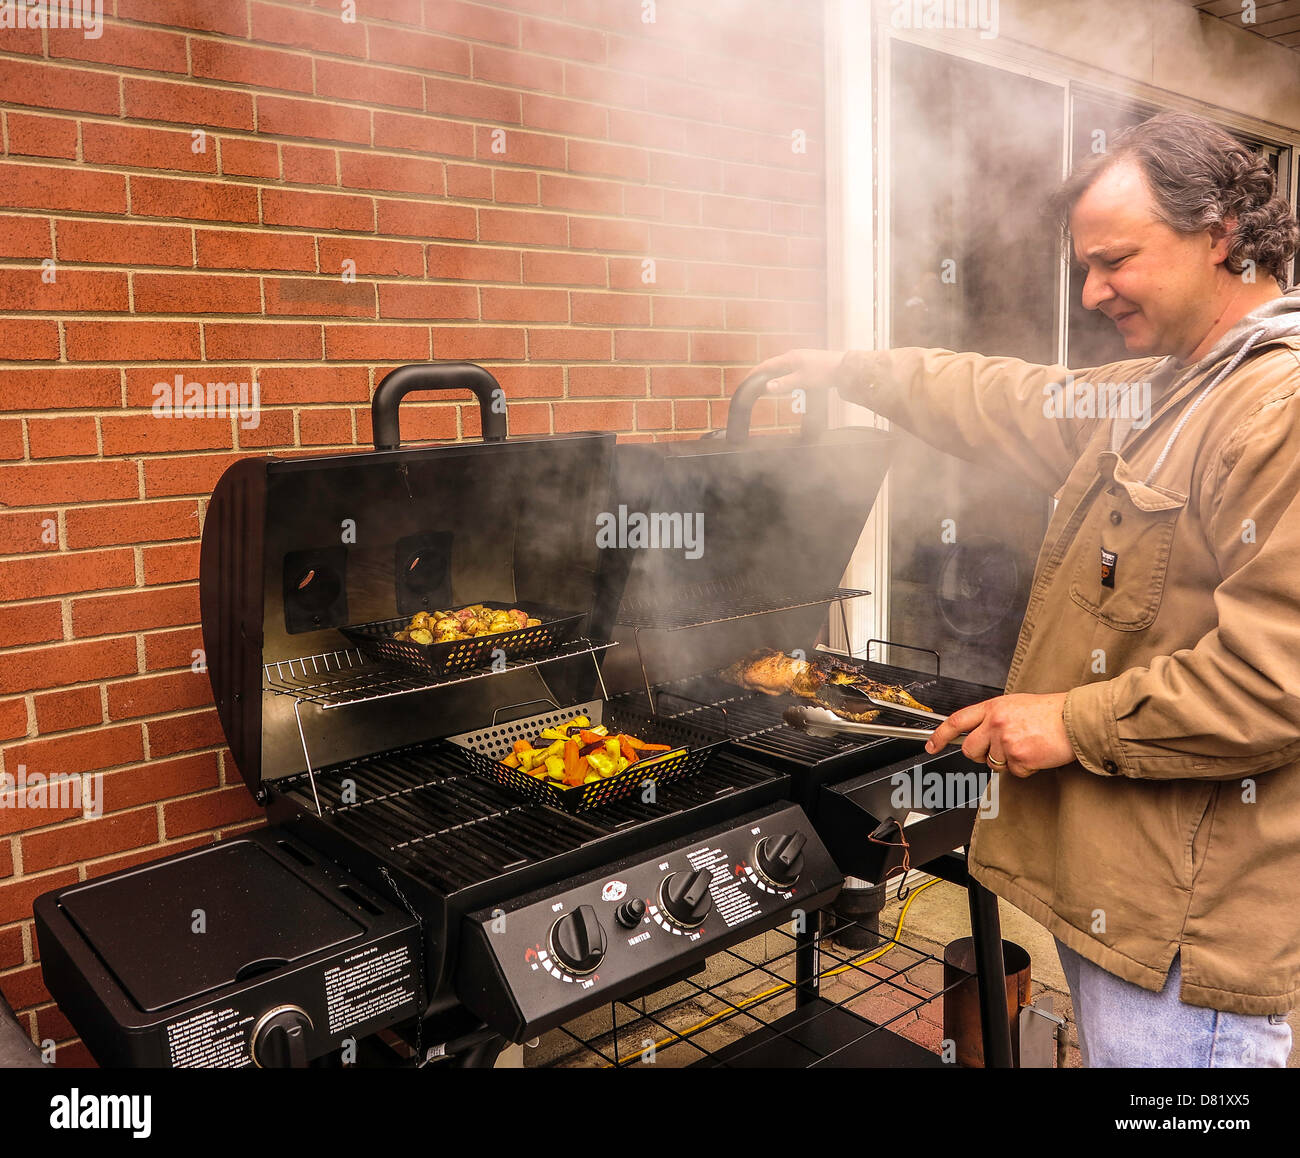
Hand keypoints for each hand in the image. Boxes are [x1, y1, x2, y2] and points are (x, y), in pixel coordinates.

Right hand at [749, 348, 858, 401]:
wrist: (846, 368)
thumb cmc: (825, 372)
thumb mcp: (801, 380)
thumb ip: (783, 384)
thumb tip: (767, 387)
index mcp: (789, 358)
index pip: (766, 366)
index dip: (754, 374)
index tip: (746, 381)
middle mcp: (794, 357)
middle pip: (774, 368)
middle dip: (765, 378)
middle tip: (756, 388)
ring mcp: (802, 360)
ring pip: (784, 371)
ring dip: (778, 382)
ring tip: (774, 392)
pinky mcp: (810, 365)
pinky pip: (793, 374)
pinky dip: (788, 382)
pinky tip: (791, 389)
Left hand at [924, 692, 1074, 778]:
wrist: (1074, 720)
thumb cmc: (1049, 712)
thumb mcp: (1014, 705)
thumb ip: (993, 717)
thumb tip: (978, 732)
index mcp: (993, 708)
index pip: (956, 721)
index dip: (939, 735)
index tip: (931, 745)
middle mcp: (995, 723)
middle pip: (970, 750)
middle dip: (981, 755)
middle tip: (1000, 750)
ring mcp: (1006, 741)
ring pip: (992, 764)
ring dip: (1007, 762)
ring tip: (1025, 746)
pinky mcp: (1019, 758)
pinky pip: (1014, 772)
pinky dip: (1025, 768)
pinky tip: (1036, 754)